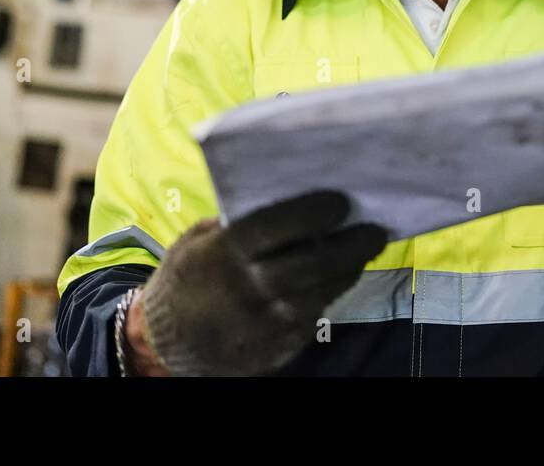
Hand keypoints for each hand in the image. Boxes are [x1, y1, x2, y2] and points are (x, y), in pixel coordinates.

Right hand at [134, 190, 385, 375]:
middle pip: (314, 264)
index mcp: (225, 255)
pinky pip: (315, 315)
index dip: (314, 212)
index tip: (342, 200)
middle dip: (352, 245)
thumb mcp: (198, 240)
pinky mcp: (278, 347)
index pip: (277, 227)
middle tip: (375, 229)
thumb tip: (291, 197)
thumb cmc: (189, 276)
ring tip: (365, 247)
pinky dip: (331, 292)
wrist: (168, 342)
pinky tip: (341, 275)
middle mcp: (248, 290)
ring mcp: (265, 323)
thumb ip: (239, 224)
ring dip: (349, 269)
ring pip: (323, 292)